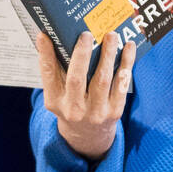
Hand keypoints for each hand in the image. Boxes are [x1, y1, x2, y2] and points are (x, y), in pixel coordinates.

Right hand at [35, 30, 135, 160]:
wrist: (88, 137)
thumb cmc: (71, 106)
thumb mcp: (58, 95)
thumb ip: (55, 70)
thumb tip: (48, 38)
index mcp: (55, 101)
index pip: (48, 75)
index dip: (45, 54)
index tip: (44, 34)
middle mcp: (73, 109)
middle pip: (77, 78)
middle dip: (82, 54)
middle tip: (87, 34)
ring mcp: (95, 112)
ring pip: (102, 79)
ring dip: (107, 55)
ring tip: (111, 35)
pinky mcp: (114, 112)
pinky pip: (121, 85)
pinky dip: (126, 64)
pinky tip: (128, 48)